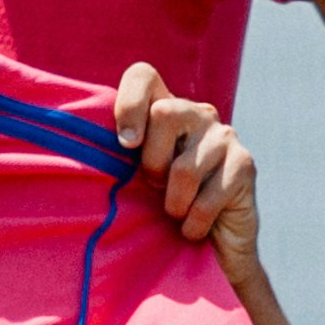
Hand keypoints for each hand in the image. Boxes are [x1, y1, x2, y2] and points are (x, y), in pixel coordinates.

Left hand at [114, 62, 256, 262]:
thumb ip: (120, 156)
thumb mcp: (135, 179)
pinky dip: (192, 225)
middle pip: (164, 113)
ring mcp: (225, 137)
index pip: (143, 75)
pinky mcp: (245, 165)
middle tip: (157, 188)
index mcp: (167, 109)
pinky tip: (194, 228)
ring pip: (183, 168)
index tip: (125, 145)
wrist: (215, 249)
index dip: (129, 103)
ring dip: (173, 204)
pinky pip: (205, 200)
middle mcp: (199, 114)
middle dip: (153, 164)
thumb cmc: (163, 211)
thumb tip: (78, 146)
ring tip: (177, 213)